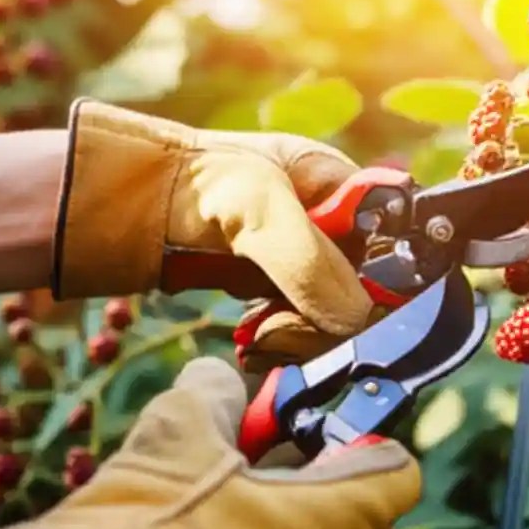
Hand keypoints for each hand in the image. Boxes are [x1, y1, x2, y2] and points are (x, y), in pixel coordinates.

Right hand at [0, 357, 421, 528]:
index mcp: (345, 516)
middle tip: (262, 480)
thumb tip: (218, 379)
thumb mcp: (177, 434)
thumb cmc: (149, 526)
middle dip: (326, 500)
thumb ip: (214, 395)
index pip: (398, 473)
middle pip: (365, 528)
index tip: (318, 440)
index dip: (363, 448)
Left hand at [52, 99, 372, 338]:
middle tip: (281, 327)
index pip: (400, 244)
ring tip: (257, 335)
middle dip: (329, 322)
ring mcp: (308, 266)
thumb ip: (313, 263)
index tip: (357, 310)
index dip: (390, 283)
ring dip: (300, 339)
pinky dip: (280, 345)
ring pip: (337, 324)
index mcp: (346, 189)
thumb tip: (357, 321)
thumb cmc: (197, 183)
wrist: (127, 208)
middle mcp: (336, 229)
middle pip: (372, 295)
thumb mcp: (262, 210)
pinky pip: (303, 334)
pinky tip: (252, 341)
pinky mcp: (280, 297)